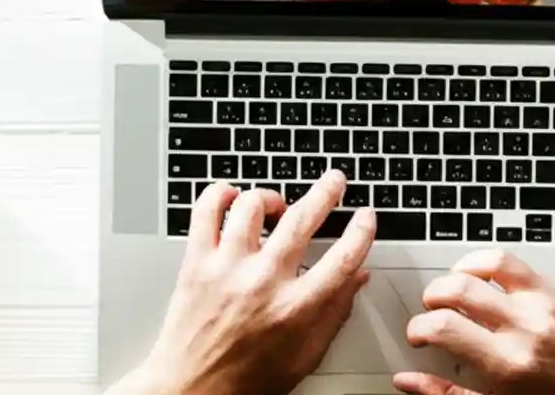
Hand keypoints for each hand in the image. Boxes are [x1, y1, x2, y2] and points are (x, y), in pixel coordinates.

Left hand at [111, 171, 376, 394]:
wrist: (189, 392)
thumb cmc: (245, 381)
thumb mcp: (304, 357)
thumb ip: (334, 313)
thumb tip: (357, 278)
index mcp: (294, 310)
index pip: (342, 258)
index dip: (361, 231)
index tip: (365, 218)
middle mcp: (261, 283)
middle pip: (302, 220)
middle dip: (326, 193)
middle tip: (334, 181)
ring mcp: (226, 268)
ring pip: (252, 206)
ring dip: (272, 197)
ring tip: (278, 204)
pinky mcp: (195, 262)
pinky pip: (206, 211)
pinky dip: (220, 194)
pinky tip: (233, 197)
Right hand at [393, 249, 554, 394]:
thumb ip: (446, 393)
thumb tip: (407, 380)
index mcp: (507, 363)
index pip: (444, 327)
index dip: (419, 328)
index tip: (420, 335)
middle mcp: (522, 328)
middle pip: (457, 290)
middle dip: (431, 297)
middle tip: (431, 312)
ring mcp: (536, 303)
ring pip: (480, 268)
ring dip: (453, 275)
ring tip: (449, 292)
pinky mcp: (546, 288)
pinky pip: (506, 259)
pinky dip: (481, 260)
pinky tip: (472, 273)